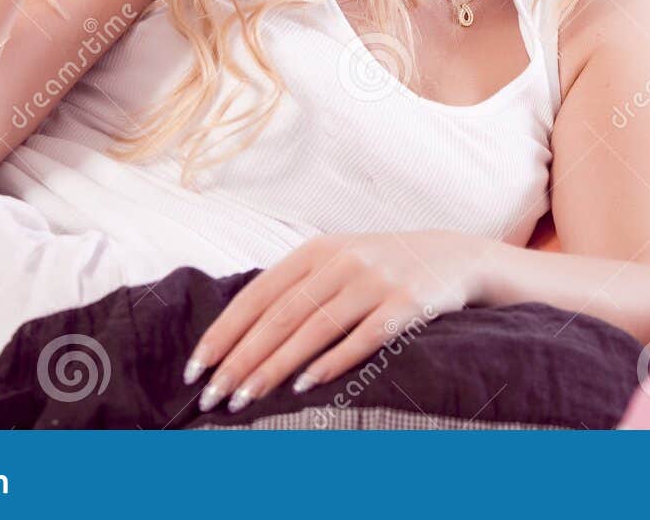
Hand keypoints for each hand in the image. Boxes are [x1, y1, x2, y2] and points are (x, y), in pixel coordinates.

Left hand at [184, 231, 487, 413]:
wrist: (454, 256)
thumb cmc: (382, 267)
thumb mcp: (337, 262)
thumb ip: (296, 287)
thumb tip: (236, 334)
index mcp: (317, 250)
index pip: (258, 294)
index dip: (225, 331)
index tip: (196, 367)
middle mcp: (343, 261)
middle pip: (281, 315)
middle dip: (241, 359)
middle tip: (211, 396)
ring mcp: (376, 281)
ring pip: (315, 328)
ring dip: (275, 367)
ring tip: (244, 398)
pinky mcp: (407, 303)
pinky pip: (364, 337)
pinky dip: (332, 361)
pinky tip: (304, 385)